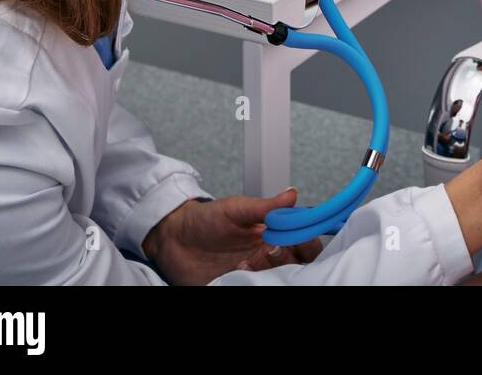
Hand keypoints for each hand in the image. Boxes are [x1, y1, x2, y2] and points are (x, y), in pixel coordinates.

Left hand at [142, 188, 323, 284]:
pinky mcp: (236, 285)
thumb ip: (266, 206)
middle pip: (297, 264)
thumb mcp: (236, 208)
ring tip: (247, 260)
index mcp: (272, 234)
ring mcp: (253, 273)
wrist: (173, 238)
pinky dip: (252, 282)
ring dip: (269, 272)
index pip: (304, 242)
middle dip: (291, 259)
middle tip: (272, 250)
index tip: (302, 238)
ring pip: (279, 279)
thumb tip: (292, 194)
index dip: (309, 241)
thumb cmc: (204, 220)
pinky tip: (237, 270)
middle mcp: (267, 256)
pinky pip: (256, 288)